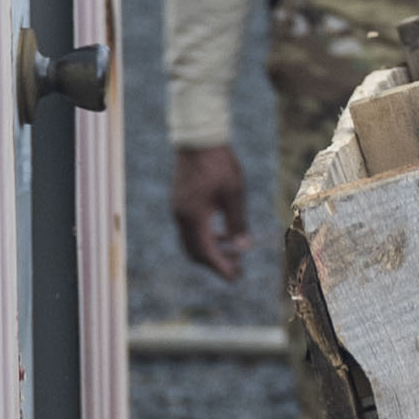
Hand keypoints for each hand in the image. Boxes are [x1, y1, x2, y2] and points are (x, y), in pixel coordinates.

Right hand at [171, 145, 249, 280]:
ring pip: (190, 241)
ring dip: (210, 249)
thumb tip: (241, 247)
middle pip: (194, 251)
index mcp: (193, 216)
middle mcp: (181, 216)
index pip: (206, 252)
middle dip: (215, 262)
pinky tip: (222, 232)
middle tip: (236, 268)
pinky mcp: (179, 202)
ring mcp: (177, 209)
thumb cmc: (219, 163)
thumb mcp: (234, 193)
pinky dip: (205, 236)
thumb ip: (237, 221)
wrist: (198, 139)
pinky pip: (190, 228)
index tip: (235, 279)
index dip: (221, 267)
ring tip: (234, 248)